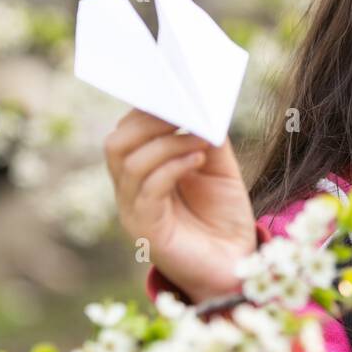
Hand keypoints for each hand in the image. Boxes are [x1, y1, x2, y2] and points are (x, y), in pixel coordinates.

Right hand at [104, 108, 258, 303]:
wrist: (234, 264)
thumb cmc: (223, 216)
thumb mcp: (218, 167)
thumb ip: (205, 136)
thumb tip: (201, 104)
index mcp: (142, 170)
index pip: (127, 130)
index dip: (144, 107)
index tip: (171, 87)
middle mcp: (130, 189)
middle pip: (116, 143)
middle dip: (149, 120)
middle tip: (183, 109)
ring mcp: (133, 211)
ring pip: (128, 162)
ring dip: (167, 142)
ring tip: (199, 136)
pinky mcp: (146, 231)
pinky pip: (147, 190)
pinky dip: (172, 167)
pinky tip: (196, 159)